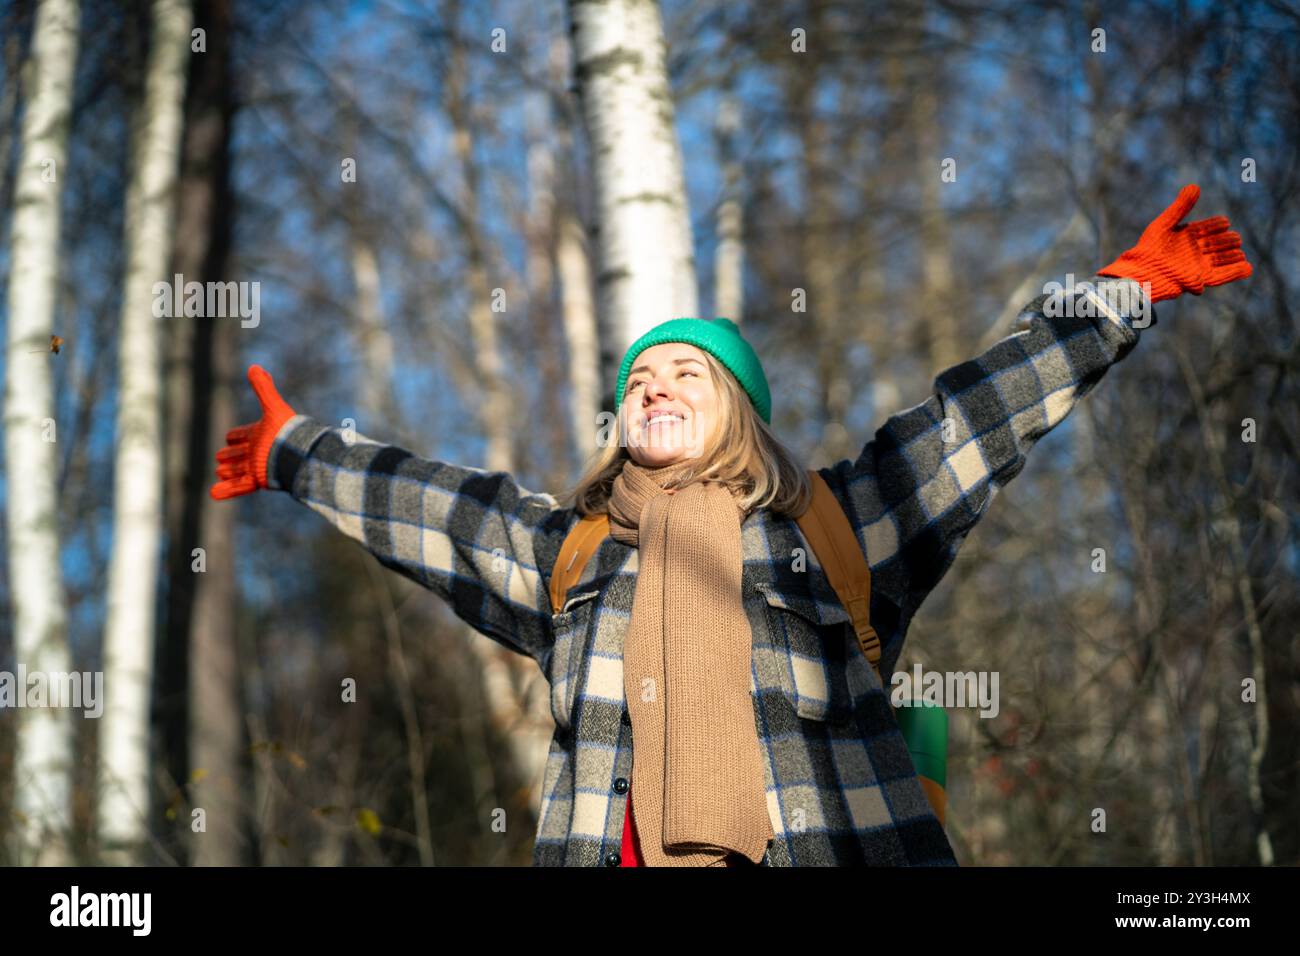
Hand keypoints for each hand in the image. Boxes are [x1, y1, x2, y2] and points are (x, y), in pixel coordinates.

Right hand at [210, 365, 296, 499]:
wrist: (301, 454)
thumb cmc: (287, 430)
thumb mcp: (273, 407)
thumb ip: (263, 388)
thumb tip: (254, 366)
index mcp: (261, 434)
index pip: (244, 435)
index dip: (237, 436)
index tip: (229, 436)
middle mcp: (259, 452)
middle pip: (241, 454)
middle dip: (231, 455)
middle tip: (220, 457)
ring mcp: (259, 467)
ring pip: (239, 471)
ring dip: (229, 472)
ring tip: (219, 471)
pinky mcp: (259, 481)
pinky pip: (239, 487)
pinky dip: (227, 490)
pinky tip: (213, 493)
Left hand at [1097, 183, 1252, 301]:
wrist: (1143, 273)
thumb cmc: (1149, 248)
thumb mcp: (1165, 223)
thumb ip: (1181, 206)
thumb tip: (1195, 186)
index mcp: (1184, 237)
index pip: (1207, 228)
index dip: (1216, 225)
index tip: (1224, 222)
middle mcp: (1192, 251)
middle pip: (1216, 244)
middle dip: (1227, 241)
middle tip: (1235, 238)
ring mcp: (1197, 266)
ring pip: (1221, 259)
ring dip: (1232, 256)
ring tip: (1240, 252)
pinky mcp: (1200, 280)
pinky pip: (1221, 276)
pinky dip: (1234, 273)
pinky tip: (1248, 268)